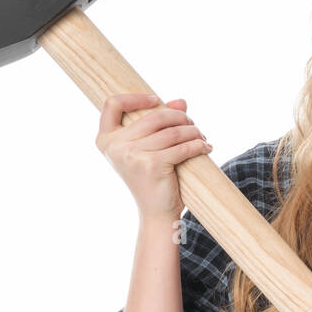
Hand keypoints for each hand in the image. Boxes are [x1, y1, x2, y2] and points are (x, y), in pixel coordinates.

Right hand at [95, 92, 212, 219]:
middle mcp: (115, 146)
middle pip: (153, 116)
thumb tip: (181, 101)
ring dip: (192, 131)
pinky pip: (182, 147)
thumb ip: (160, 123)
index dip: (135, 97)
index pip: (112, 104)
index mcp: (106, 140)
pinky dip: (198, 145)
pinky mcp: (152, 165)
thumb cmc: (151, 179)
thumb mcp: (148, 148)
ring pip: (172, 131)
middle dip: (179, 117)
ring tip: (201, 137)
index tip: (157, 100)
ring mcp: (131, 155)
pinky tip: (205, 147)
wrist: (155, 213)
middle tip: (192, 124)